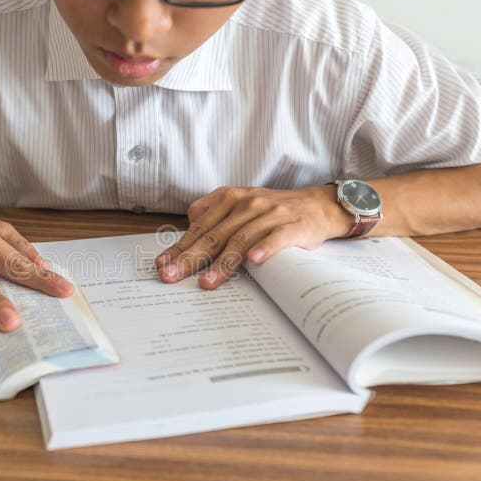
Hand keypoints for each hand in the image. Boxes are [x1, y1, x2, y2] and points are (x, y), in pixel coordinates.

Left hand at [155, 185, 352, 288]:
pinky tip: (254, 261)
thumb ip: (213, 212)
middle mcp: (247, 203)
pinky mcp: (293, 225)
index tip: (162, 264)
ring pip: (241, 239)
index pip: (199, 227)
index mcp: (230, 198)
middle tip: (171, 276)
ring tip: (206, 282)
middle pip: (214, 234)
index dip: (180, 247)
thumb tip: (189, 227)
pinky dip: (265, 248)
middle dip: (190, 258)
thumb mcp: (239, 203)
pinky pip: (277, 237)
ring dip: (222, 263)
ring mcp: (271, 213)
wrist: (318, 205)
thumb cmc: (272, 210)